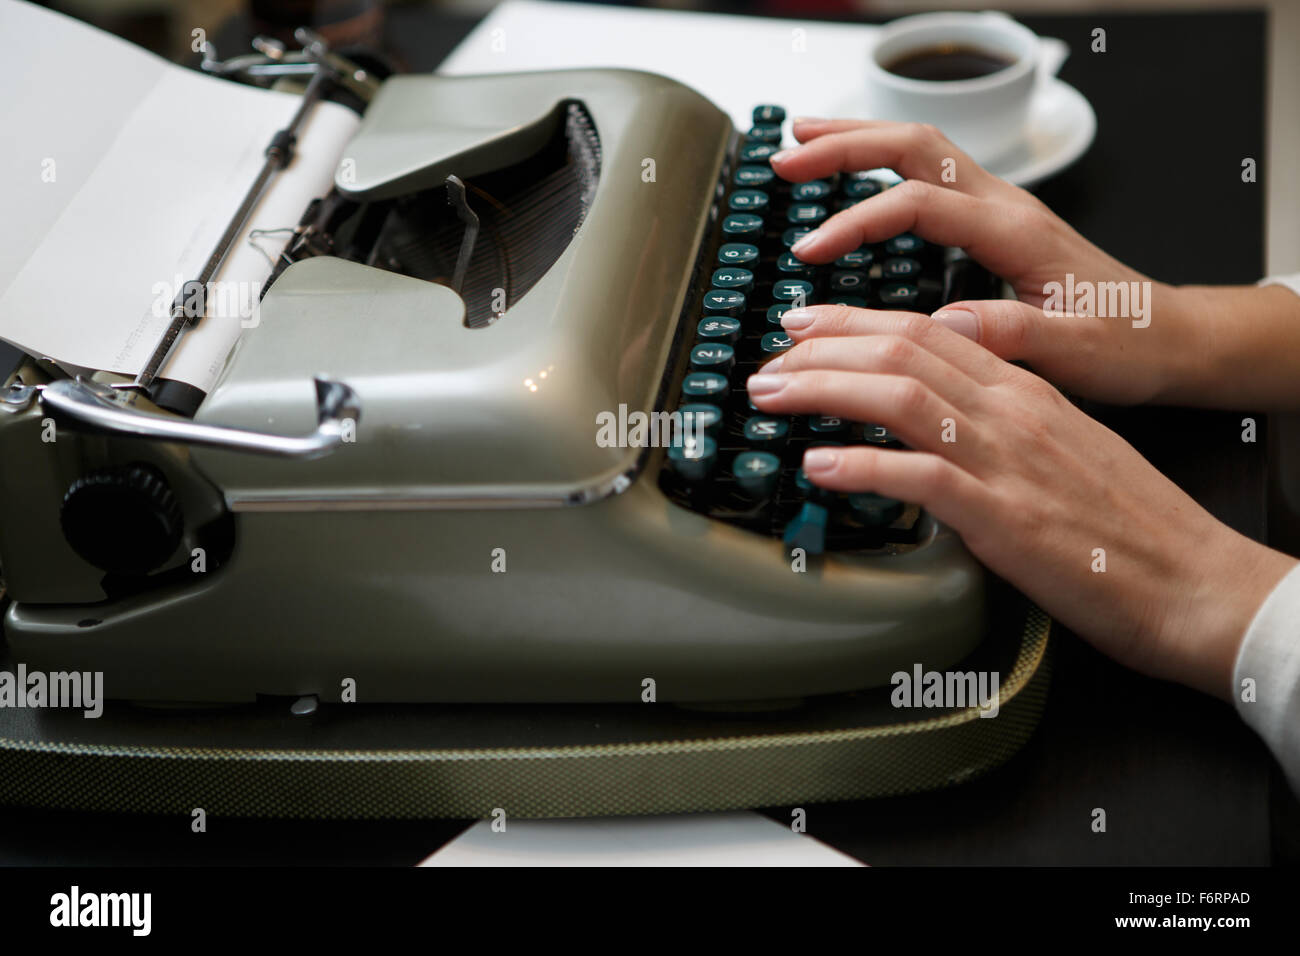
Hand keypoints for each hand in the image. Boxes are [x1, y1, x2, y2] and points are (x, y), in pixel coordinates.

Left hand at [747, 306, 1296, 698]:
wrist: (1193, 580)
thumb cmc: (1128, 525)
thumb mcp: (1059, 453)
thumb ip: (996, 432)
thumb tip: (932, 439)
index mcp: (1026, 390)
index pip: (928, 330)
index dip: (855, 322)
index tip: (805, 325)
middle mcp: (1012, 410)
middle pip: (903, 349)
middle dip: (822, 347)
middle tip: (768, 359)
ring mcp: (1006, 459)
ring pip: (900, 396)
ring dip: (824, 389)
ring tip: (771, 395)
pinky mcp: (1003, 515)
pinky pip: (919, 477)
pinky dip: (861, 466)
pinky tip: (818, 466)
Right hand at [768, 119, 1299, 409]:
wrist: (1168, 337)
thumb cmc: (1126, 344)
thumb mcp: (1076, 350)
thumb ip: (1014, 334)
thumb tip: (945, 325)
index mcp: (1016, 231)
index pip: (919, 202)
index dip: (858, 219)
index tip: (809, 249)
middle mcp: (1005, 206)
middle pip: (915, 146)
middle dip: (844, 146)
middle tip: (786, 159)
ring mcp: (998, 208)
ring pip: (921, 148)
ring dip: (858, 141)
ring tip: (802, 142)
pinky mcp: (994, 222)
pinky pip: (928, 176)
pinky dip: (881, 166)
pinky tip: (853, 178)